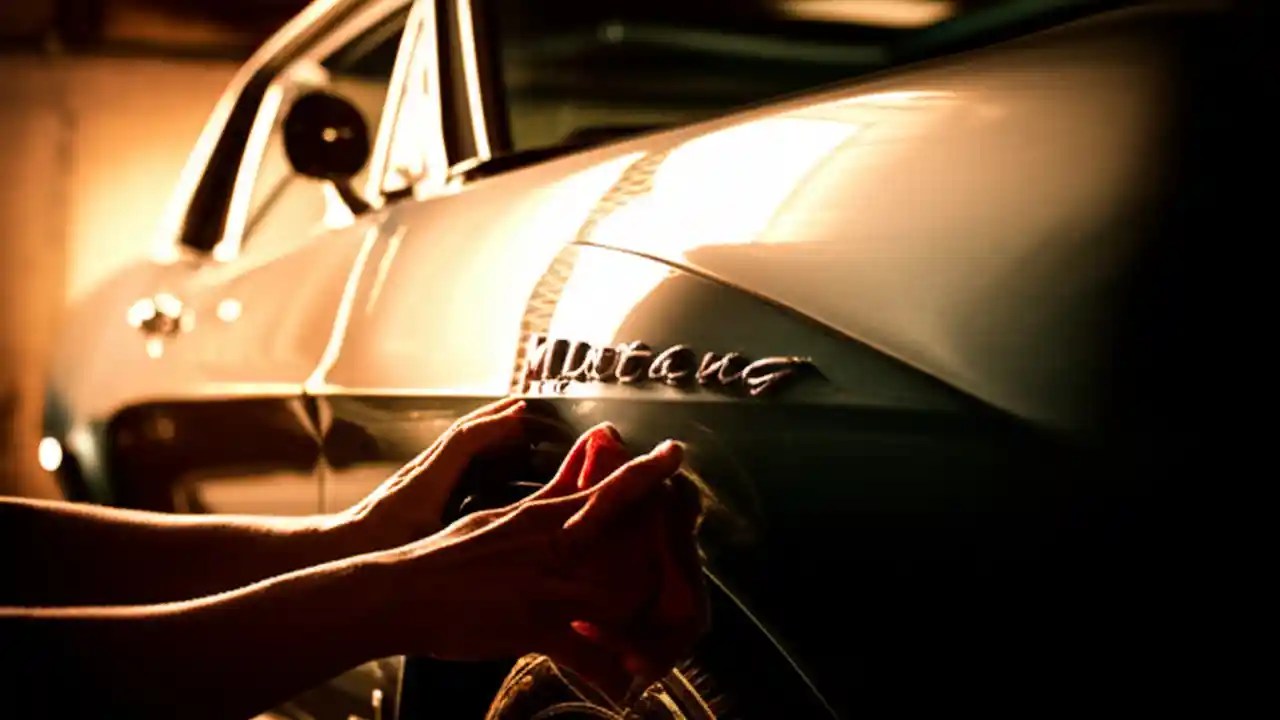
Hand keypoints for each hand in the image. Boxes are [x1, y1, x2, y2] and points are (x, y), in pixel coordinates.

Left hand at [343, 398, 527, 548]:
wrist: (339, 547)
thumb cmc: (379, 549)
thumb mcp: (427, 545)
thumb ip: (465, 537)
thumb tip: (507, 530)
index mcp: (427, 481)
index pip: (465, 439)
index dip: (495, 424)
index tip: (522, 413)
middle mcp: (421, 469)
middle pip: (461, 430)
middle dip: (493, 414)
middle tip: (523, 405)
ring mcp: (417, 474)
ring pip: (454, 440)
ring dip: (483, 427)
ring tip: (510, 422)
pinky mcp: (415, 484)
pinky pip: (450, 454)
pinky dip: (473, 445)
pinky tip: (483, 456)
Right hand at [381, 426, 704, 700]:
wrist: (401, 591)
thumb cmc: (452, 553)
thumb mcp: (507, 514)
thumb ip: (554, 488)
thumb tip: (586, 450)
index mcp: (546, 515)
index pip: (609, 485)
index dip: (648, 470)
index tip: (676, 455)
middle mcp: (553, 543)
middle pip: (631, 539)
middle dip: (662, 550)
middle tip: (682, 572)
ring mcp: (545, 584)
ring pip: (620, 593)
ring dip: (642, 619)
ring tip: (656, 640)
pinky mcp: (532, 624)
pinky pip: (585, 653)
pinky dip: (607, 675)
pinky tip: (621, 690)